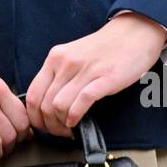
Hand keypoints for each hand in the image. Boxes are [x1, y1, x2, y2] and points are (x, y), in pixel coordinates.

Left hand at [24, 13, 166, 137]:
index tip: (42, 126)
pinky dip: (75, 117)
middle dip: (48, 125)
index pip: (32, 94)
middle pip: (44, 104)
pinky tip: (77, 122)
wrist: (133, 33)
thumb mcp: (72, 56)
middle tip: (58, 132)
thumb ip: (58, 75)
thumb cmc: (104, 49)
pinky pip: (81, 102)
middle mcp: (66, 63)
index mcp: (55, 58)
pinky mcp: (105, 78)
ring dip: (61, 125)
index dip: (34, 116)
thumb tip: (46, 104)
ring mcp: (85, 70)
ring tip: (68, 130)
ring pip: (59, 105)